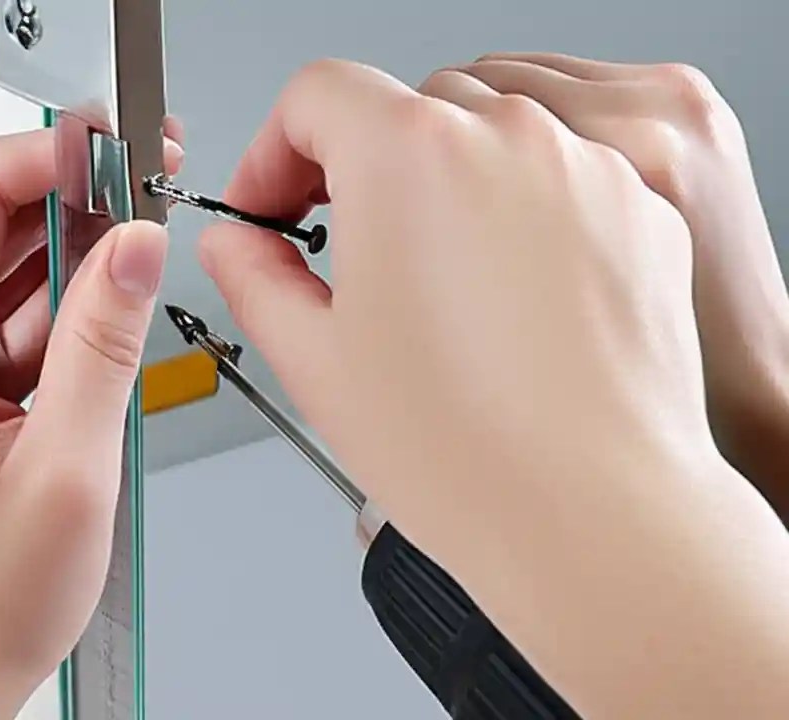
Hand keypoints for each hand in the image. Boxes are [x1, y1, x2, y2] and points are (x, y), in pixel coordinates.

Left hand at [0, 128, 181, 719]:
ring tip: (125, 322)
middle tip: (154, 212)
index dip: (59, 156)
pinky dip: (54, 327)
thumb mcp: (68, 462)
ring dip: (71, 279)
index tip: (130, 149)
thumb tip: (138, 241)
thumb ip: (106, 336)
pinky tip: (93, 359)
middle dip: (76, 212)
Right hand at [200, 60, 788, 717]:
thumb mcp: (311, 357)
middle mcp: (506, 137)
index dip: (274, 151)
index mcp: (408, 154)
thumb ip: (253, 275)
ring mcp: (586, 167)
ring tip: (427, 284)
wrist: (592, 513)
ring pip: (487, 138)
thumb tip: (237, 245)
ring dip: (440, 188)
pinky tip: (502, 301)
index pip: (317, 93)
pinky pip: (559, 178)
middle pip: (402, 109)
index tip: (271, 205)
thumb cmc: (461, 449)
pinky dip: (519, 215)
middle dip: (354, 168)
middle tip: (336, 248)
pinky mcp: (642, 209)